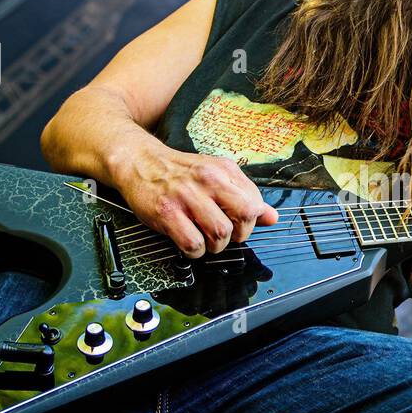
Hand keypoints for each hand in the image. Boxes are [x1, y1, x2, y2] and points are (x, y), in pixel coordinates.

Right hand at [114, 142, 277, 256]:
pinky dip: (195, 251)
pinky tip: (189, 241)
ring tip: (206, 239)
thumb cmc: (180, 173)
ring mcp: (186, 196)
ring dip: (216, 245)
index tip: (238, 223)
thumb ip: (245, 196)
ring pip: (221, 233)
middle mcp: (208, 180)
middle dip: (241, 234)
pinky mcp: (167, 213)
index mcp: (224, 170)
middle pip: (245, 215)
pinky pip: (193, 244)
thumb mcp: (216, 176)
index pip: (255, 202)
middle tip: (227, 235)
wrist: (140, 162)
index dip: (251, 220)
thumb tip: (271, 217)